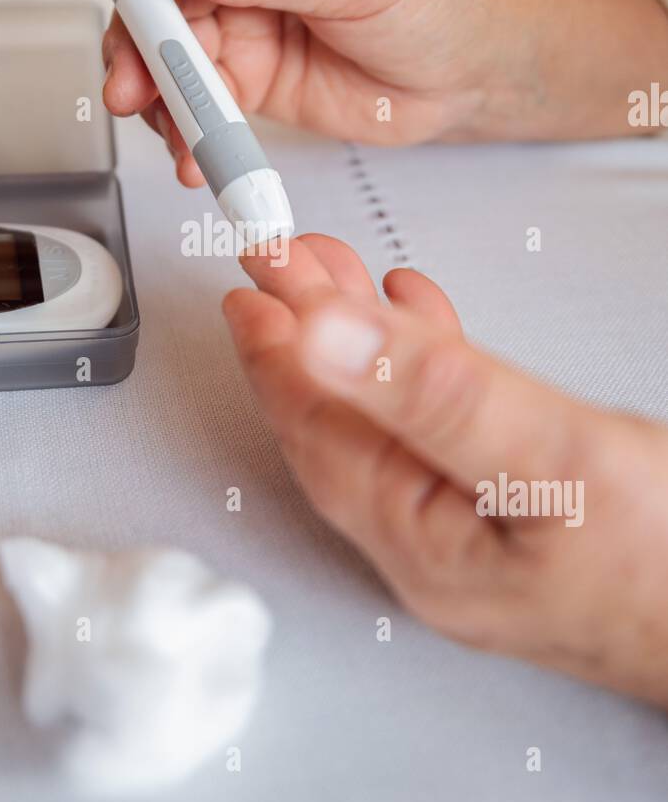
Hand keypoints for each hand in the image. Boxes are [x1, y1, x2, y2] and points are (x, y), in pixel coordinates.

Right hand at [46, 0, 667, 181]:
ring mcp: (241, 14)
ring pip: (167, 45)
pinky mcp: (244, 73)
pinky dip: (183, 125)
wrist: (465, 80)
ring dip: (153, 85)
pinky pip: (193, 96)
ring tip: (161, 123)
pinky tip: (191, 151)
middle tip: (128, 77)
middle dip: (137, 32)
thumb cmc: (433, 1)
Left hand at [223, 233, 667, 707]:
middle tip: (287, 255)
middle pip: (341, 424)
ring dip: (358, 342)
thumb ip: (432, 394)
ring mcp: (471, 532)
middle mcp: (430, 546)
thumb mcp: (548, 460)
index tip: (252, 275)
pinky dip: (420, 367)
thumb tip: (322, 336)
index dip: (277, 348)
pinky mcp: (513, 512)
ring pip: (386, 422)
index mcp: (420, 544)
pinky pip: (438, 431)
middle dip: (307, 334)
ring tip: (338, 272)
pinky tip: (418, 320)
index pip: (319, 429)